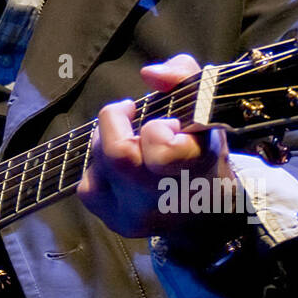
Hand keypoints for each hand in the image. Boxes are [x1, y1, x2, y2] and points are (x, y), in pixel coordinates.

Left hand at [77, 54, 232, 238]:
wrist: (209, 206)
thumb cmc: (203, 144)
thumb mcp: (205, 104)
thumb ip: (182, 74)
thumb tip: (149, 74)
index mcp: (194, 167)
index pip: (160, 150)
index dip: (157, 129)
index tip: (168, 124)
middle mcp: (166, 198)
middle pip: (116, 155)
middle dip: (115, 124)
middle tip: (131, 116)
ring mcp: (140, 216)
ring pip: (98, 167)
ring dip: (106, 143)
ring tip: (130, 141)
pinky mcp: (117, 224)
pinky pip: (88, 186)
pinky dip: (98, 169)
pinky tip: (120, 167)